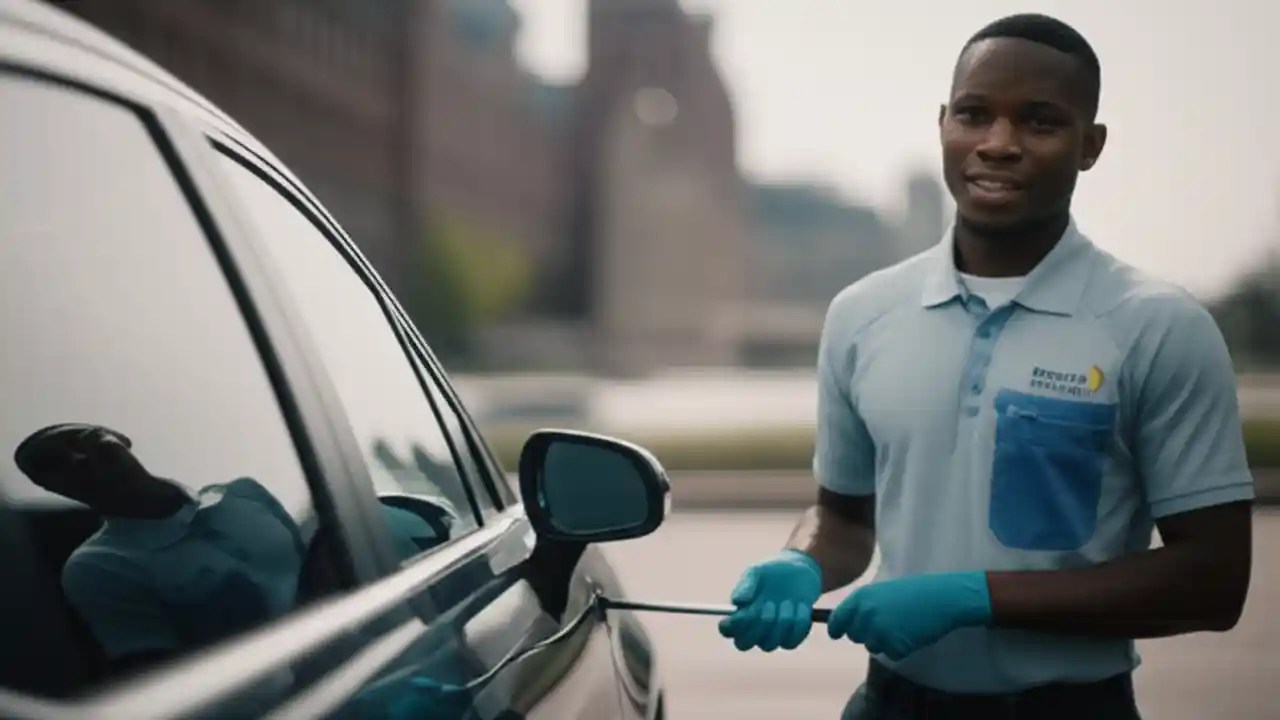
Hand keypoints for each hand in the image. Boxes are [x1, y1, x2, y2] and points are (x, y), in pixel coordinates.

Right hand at [718, 550, 822, 651]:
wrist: (799, 572)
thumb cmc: (772, 572)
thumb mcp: (757, 572)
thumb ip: (746, 585)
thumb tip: (737, 601)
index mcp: (738, 614)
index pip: (726, 630)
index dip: (730, 626)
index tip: (740, 614)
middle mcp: (752, 630)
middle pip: (744, 644)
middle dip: (757, 625)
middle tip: (768, 605)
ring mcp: (771, 637)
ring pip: (769, 644)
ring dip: (780, 620)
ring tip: (787, 601)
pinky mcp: (791, 639)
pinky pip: (791, 642)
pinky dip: (798, 622)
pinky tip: (801, 606)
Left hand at [826, 571, 991, 659]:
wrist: (942, 598)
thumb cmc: (915, 592)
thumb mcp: (883, 591)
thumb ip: (864, 605)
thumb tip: (848, 623)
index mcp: (861, 597)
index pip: (837, 619)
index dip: (836, 628)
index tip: (836, 634)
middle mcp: (865, 614)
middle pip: (855, 636)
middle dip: (866, 634)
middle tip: (887, 624)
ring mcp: (879, 631)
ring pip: (872, 647)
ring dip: (885, 642)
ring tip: (903, 626)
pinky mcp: (894, 645)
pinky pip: (891, 654)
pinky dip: (901, 649)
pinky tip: (912, 634)